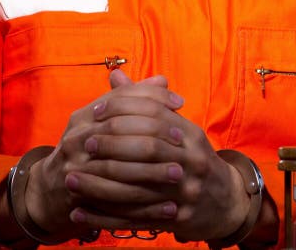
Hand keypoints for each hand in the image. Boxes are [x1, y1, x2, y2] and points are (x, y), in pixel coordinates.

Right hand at [23, 70, 183, 240]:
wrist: (50, 190)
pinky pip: (117, 205)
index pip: (120, 98)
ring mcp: (75, 169)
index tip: (179, 104)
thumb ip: (132, 100)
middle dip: (153, 134)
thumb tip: (162, 81)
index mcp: (84, 116)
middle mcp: (77, 139)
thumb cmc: (86, 148)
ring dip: (152, 172)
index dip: (152, 98)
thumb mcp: (103, 120)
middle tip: (182, 138)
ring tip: (179, 173)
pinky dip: (144, 209)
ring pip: (118, 168)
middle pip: (119, 130)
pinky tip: (168, 208)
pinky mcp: (80, 199)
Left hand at [65, 71, 250, 242]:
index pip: (154, 112)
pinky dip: (104, 218)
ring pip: (136, 187)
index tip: (96, 111)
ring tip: (70, 179)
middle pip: (146, 147)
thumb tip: (115, 76)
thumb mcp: (177, 129)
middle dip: (111, 145)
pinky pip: (133, 220)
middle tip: (84, 144)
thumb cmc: (192, 159)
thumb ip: (145, 103)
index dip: (123, 109)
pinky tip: (79, 214)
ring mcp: (185, 192)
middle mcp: (191, 160)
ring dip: (99, 185)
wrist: (225, 202)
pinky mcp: (176, 220)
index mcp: (189, 134)